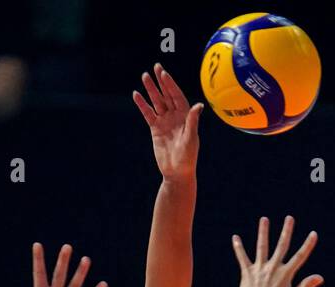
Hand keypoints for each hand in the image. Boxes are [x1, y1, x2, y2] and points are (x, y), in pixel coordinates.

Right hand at [134, 63, 202, 181]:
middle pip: (167, 95)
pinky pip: (148, 114)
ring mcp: (165, 121)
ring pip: (157, 102)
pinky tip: (136, 95)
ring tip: (144, 76)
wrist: (177, 172)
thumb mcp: (191, 138)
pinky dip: (142, 105)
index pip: (177, 96)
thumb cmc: (188, 157)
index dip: (171, 85)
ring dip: (151, 90)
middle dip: (161, 81)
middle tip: (156, 67)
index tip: (164, 74)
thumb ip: (193, 121)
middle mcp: (175, 116)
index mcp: (186, 116)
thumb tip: (198, 106)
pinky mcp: (156, 129)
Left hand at [231, 216, 322, 286]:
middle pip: (281, 246)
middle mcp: (273, 268)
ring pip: (262, 247)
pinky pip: (242, 258)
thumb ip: (306, 285)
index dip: (308, 245)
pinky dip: (238, 248)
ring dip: (263, 232)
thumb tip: (320, 277)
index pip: (300, 256)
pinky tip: (235, 238)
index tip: (313, 233)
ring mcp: (259, 269)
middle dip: (286, 231)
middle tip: (289, 218)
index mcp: (285, 274)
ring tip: (264, 219)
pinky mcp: (247, 273)